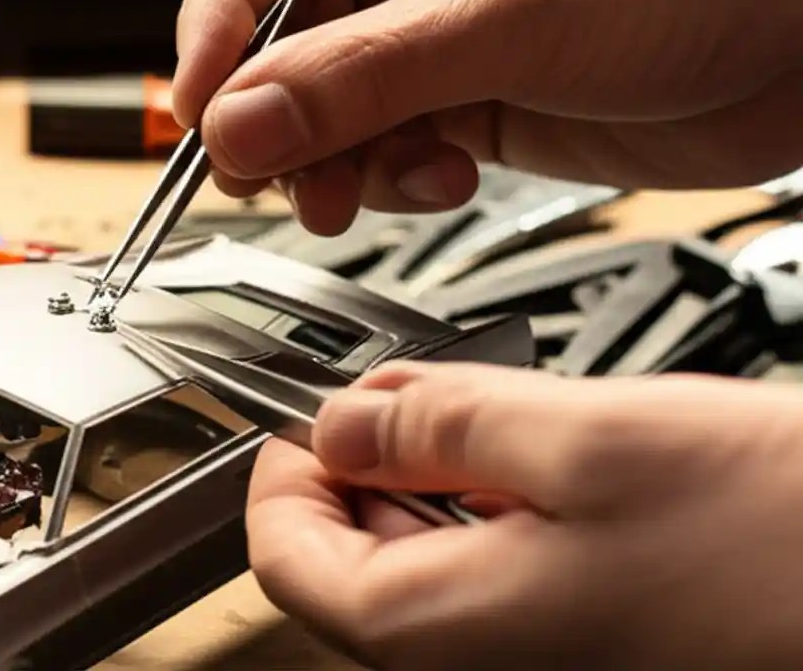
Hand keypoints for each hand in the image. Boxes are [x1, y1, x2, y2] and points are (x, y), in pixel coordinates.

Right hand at [174, 0, 802, 234]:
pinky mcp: (474, 98)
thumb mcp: (511, 14)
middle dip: (279, 120)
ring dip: (336, 162)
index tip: (197, 110)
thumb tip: (241, 123)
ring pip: (332, 110)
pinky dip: (396, 178)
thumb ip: (363, 73)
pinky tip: (438, 176)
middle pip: (284, 45)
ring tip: (362, 188)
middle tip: (277, 175)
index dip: (218, 34)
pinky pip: (391, 147)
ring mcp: (438, 35)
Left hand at [246, 361, 802, 669]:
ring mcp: (528, 662)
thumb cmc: (781, 545)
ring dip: (436, 480)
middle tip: (413, 393)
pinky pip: (496, 576)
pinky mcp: (581, 645)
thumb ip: (439, 424)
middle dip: (367, 461)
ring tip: (497, 421)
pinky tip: (549, 467)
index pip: (284, 556)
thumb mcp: (581, 441)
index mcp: (441, 630)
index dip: (284, 467)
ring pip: (425, 561)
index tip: (310, 409)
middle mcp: (472, 666)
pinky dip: (497, 512)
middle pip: (351, 559)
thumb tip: (341, 421)